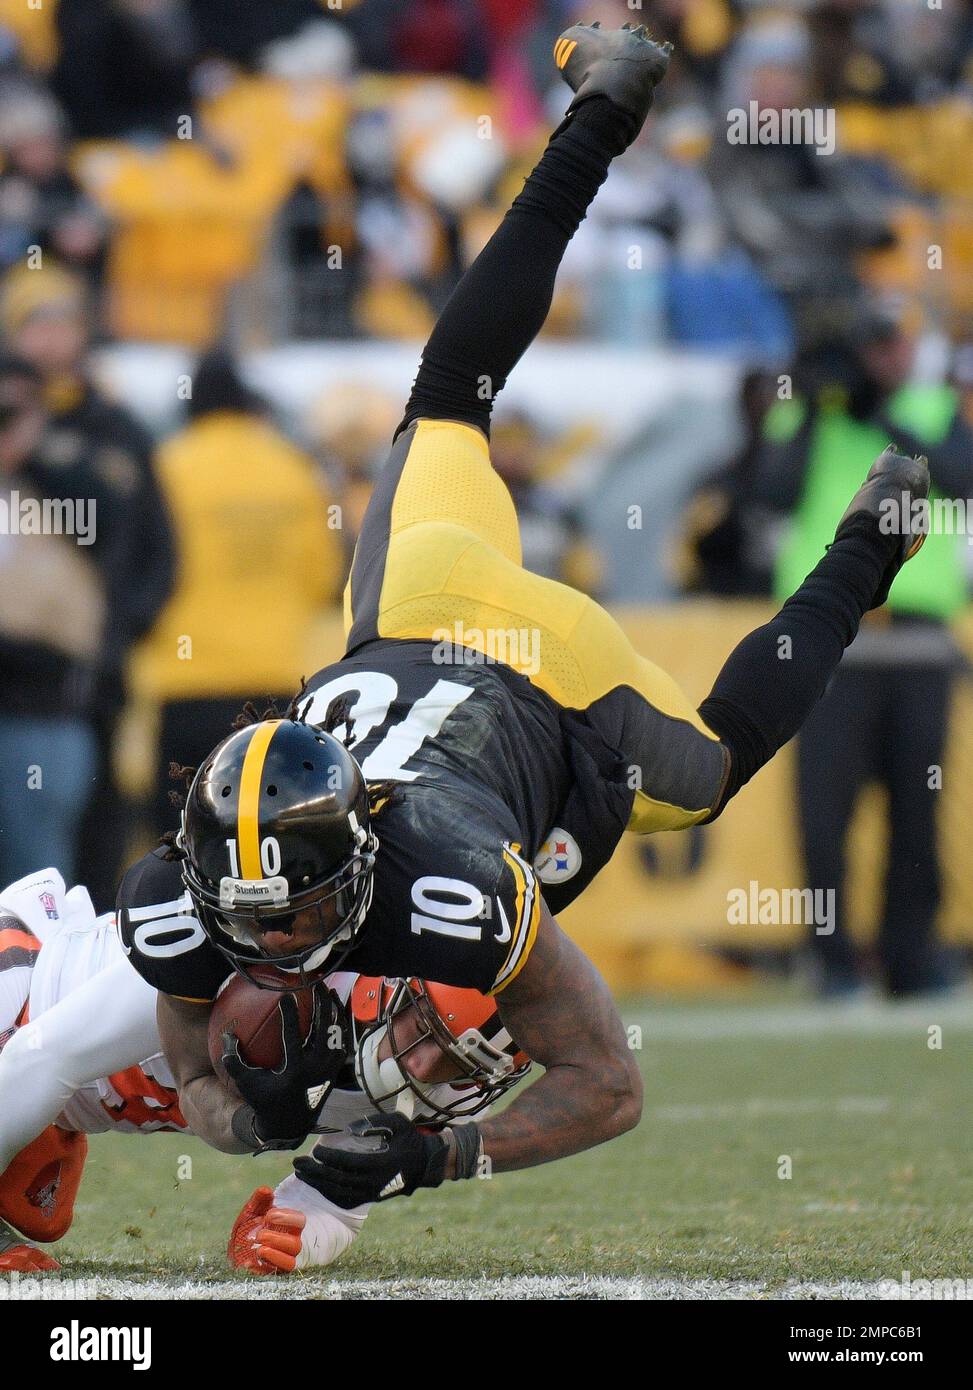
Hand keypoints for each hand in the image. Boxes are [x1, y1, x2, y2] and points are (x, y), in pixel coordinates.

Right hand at [222, 984, 348, 1150]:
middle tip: (315, 983)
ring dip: (333, 1010)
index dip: (290, 1014)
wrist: (291, 1125)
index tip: (286, 995)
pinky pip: (341, 1041)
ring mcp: (329, 1068)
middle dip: (320, 1003)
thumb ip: (234, 1061)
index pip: (293, 1036)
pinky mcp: (335, 1069)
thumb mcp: (247, 1084)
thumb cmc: (265, 1101)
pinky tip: (334, 1009)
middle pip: (323, 1029)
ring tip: (328, 990)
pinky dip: (339, 1024)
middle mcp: (316, 1068)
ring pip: (336, 1033)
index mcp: (294, 1071)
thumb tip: (226, 1036)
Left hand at [228, 1187, 304, 1274]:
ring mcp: (282, 1260)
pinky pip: (274, 1275)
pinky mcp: (272, 1274)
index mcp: (289, 1226)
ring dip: (275, 1255)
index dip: (287, 1217)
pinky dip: (262, 1269)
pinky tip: (249, 1262)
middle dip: (278, 1239)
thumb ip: (259, 1200)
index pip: (300, 1221)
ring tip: (259, 1249)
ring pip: (290, 1262)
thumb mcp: (252, 1211)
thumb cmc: (249, 1227)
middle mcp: (290, 1244)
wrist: (235, 1249)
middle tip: (260, 1235)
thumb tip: (265, 1190)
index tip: (268, 1216)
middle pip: (296, 1244)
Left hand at [293, 1112, 448, 1208]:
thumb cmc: (410, 1140)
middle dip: (315, 1172)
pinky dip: (329, 1193)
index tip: (316, 1151)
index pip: (347, 1164)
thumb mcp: (397, 1123)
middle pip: (337, 1180)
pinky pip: (345, 1199)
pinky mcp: (370, 1198)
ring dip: (317, 1183)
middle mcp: (372, 1183)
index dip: (329, 1158)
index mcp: (379, 1164)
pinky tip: (317, 1184)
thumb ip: (374, 1123)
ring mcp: (371, 1193)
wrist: (424, 1164)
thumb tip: (350, 1128)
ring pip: (338, 1192)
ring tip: (301, 1173)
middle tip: (298, 1163)